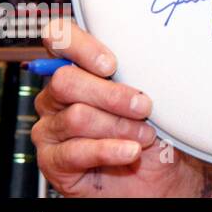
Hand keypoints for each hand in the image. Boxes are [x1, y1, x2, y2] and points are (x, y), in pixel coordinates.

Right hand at [33, 17, 199, 196]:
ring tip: (145, 136)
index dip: (80, 46)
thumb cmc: (153, 126)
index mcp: (79, 67)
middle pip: (66, 81)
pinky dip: (109, 150)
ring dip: (119, 126)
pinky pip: (75, 151)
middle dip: (112, 94)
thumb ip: (139, 70)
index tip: (112, 64)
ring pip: (76, 117)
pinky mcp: (52, 160)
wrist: (159, 173)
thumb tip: (147, 53)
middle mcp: (58, 95)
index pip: (59, 38)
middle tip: (144, 107)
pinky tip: (130, 151)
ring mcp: (51, 128)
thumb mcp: (152, 92)